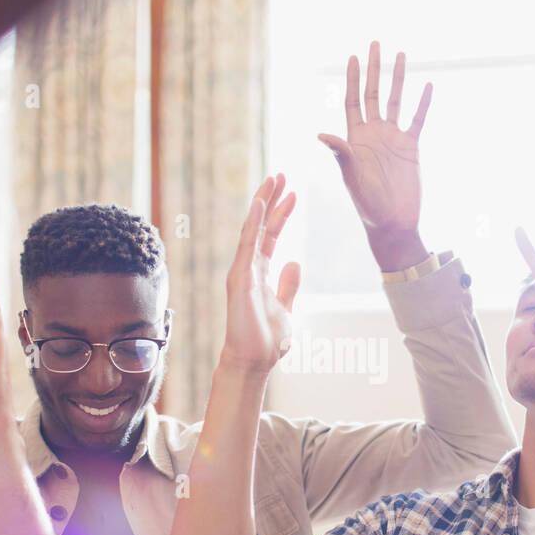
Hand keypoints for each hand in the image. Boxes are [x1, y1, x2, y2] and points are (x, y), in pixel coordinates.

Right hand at [219, 175, 299, 375]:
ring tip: (273, 178)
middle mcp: (249, 266)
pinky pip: (247, 244)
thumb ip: (288, 285)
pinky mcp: (240, 278)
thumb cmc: (266, 340)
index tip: (292, 192)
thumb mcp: (286, 307)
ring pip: (252, 228)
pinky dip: (253, 222)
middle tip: (281, 174)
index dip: (281, 213)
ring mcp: (243, 270)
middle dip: (271, 199)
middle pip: (261, 225)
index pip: (271, 235)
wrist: (254, 361)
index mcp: (260, 271)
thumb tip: (294, 262)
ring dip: (262, 202)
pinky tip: (260, 203)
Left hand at [318, 41, 431, 270]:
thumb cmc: (368, 205)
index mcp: (355, 138)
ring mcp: (392, 140)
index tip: (353, 56)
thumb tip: (321, 133)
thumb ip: (341, 153)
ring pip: (396, 102)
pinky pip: (417, 120)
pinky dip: (423, 103)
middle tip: (375, 43)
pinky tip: (427, 85)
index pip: (352, 100)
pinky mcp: (410, 148)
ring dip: (398, 79)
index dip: (352, 78)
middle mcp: (373, 134)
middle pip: (372, 93)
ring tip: (401, 54)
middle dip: (373, 69)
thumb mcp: (353, 177)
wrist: (393, 223)